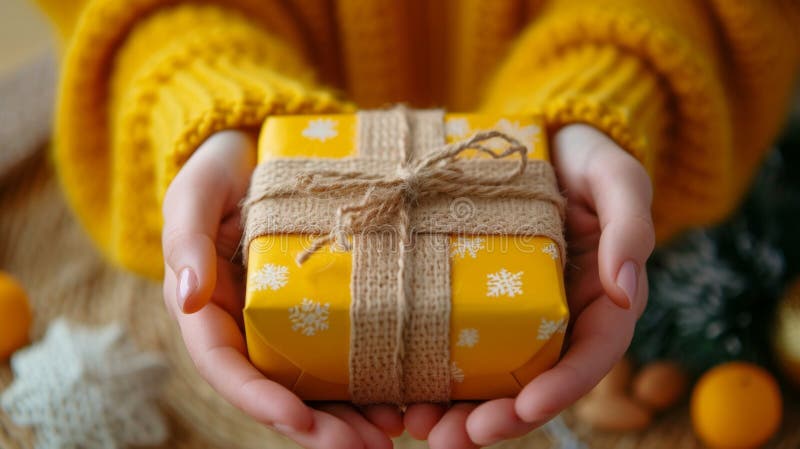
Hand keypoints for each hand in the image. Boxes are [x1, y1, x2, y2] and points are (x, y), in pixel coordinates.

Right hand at [161, 131, 402, 448]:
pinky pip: (340, 351)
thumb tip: (188, 297)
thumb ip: (185, 240)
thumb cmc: (220, 172)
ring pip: (313, 383)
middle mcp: (247, 327)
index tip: (298, 422)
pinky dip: (369, 377)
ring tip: (395, 429)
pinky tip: (405, 392)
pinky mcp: (319, 309)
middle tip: (368, 446)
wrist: (258, 151)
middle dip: (319, 426)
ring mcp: (284, 322)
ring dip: (351, 415)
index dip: (258, 400)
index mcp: (209, 311)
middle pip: (277, 390)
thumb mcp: (195, 193)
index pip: (226, 368)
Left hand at [403, 124, 655, 446]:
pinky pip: (465, 342)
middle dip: (499, 417)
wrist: (547, 139)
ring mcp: (521, 312)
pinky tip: (404, 388)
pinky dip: (439, 371)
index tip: (525, 409)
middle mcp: (562, 317)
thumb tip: (626, 287)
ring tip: (420, 426)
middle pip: (536, 382)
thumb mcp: (618, 180)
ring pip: (496, 375)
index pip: (590, 357)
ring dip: (461, 409)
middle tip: (454, 437)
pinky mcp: (483, 298)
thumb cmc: (589, 158)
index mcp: (602, 299)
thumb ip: (630, 227)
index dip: (561, 389)